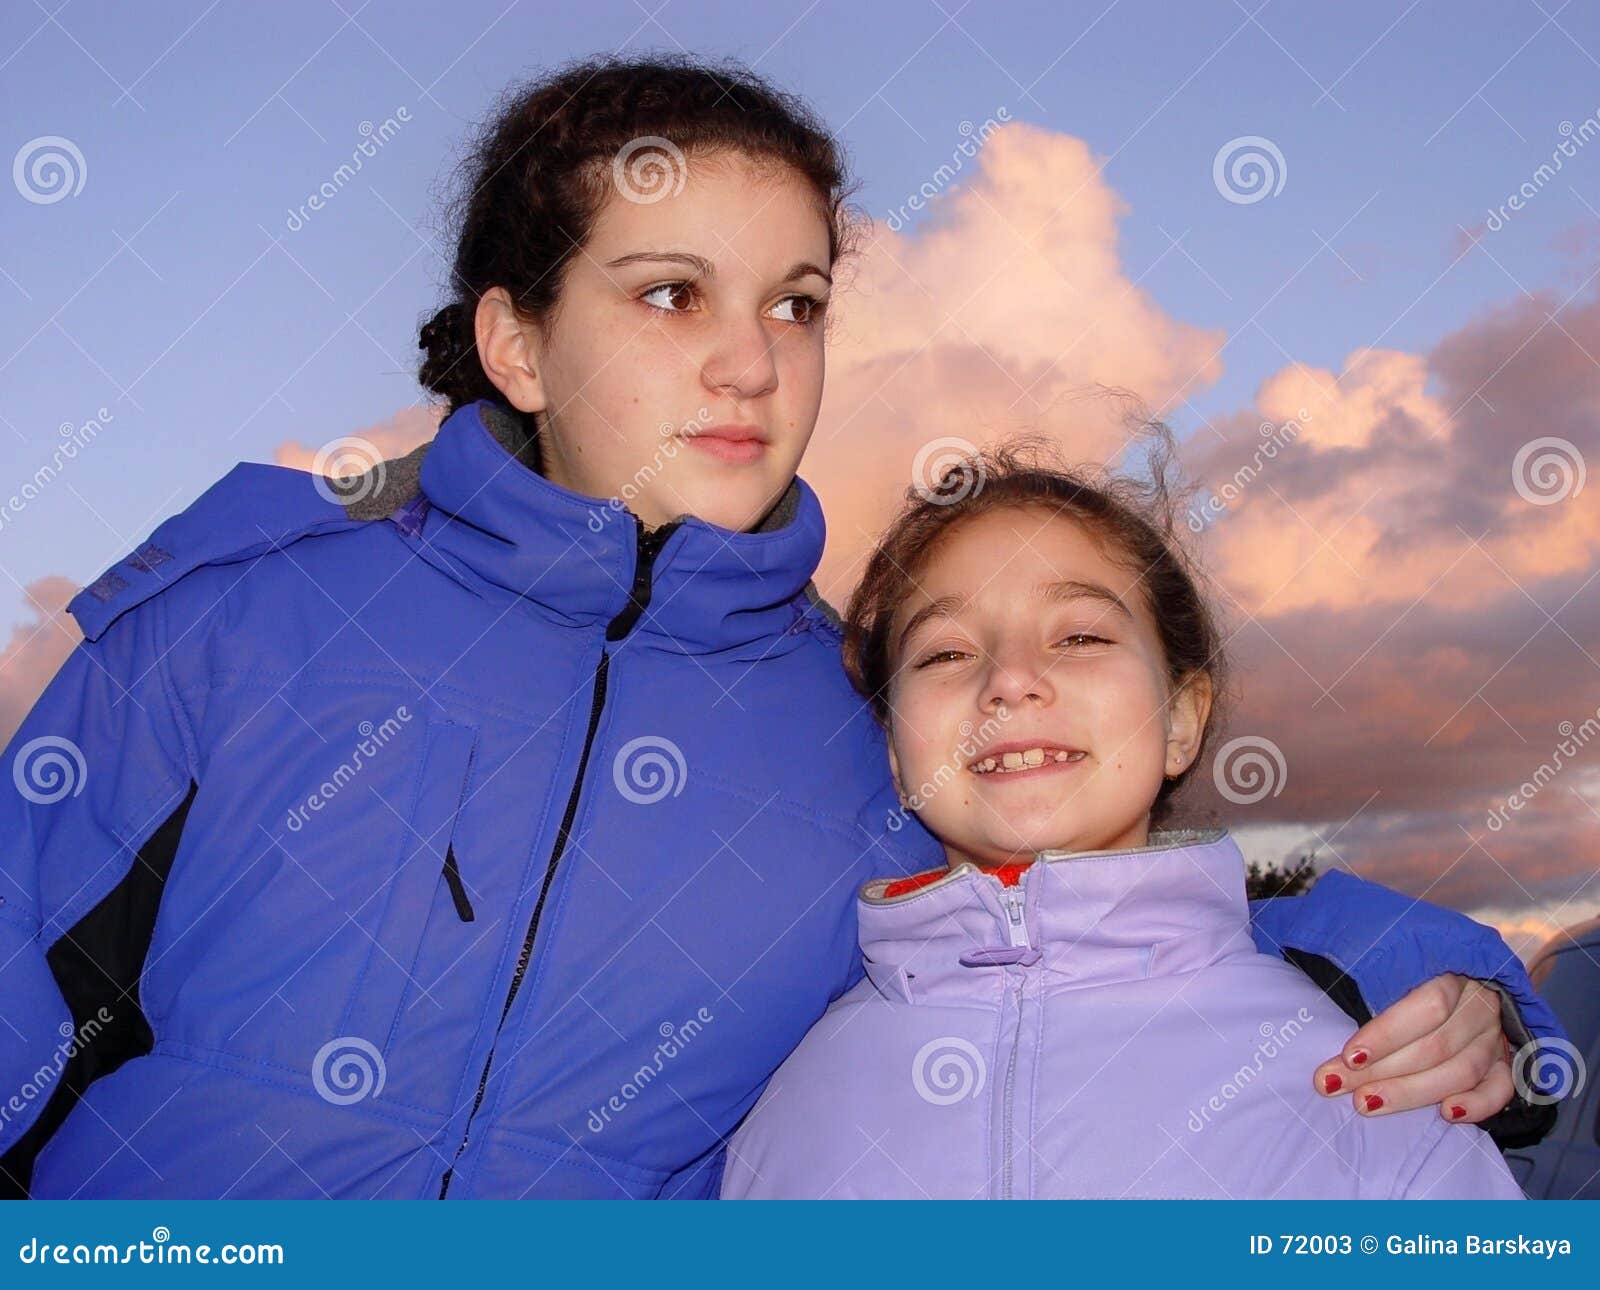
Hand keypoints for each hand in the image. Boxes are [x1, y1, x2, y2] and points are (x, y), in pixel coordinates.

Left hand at [1312, 973, 1513, 1122]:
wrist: (1441, 970)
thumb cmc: (1393, 964)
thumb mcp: (1376, 950)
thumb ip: (1357, 967)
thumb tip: (1309, 983)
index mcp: (1452, 965)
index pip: (1428, 1004)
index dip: (1387, 1034)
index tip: (1348, 1055)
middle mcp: (1479, 1000)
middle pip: (1437, 1044)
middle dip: (1381, 1070)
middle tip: (1335, 1084)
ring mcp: (1494, 1032)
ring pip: (1462, 1070)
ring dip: (1412, 1092)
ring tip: (1366, 1104)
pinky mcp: (1505, 1061)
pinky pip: (1500, 1088)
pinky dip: (1478, 1104)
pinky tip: (1448, 1114)